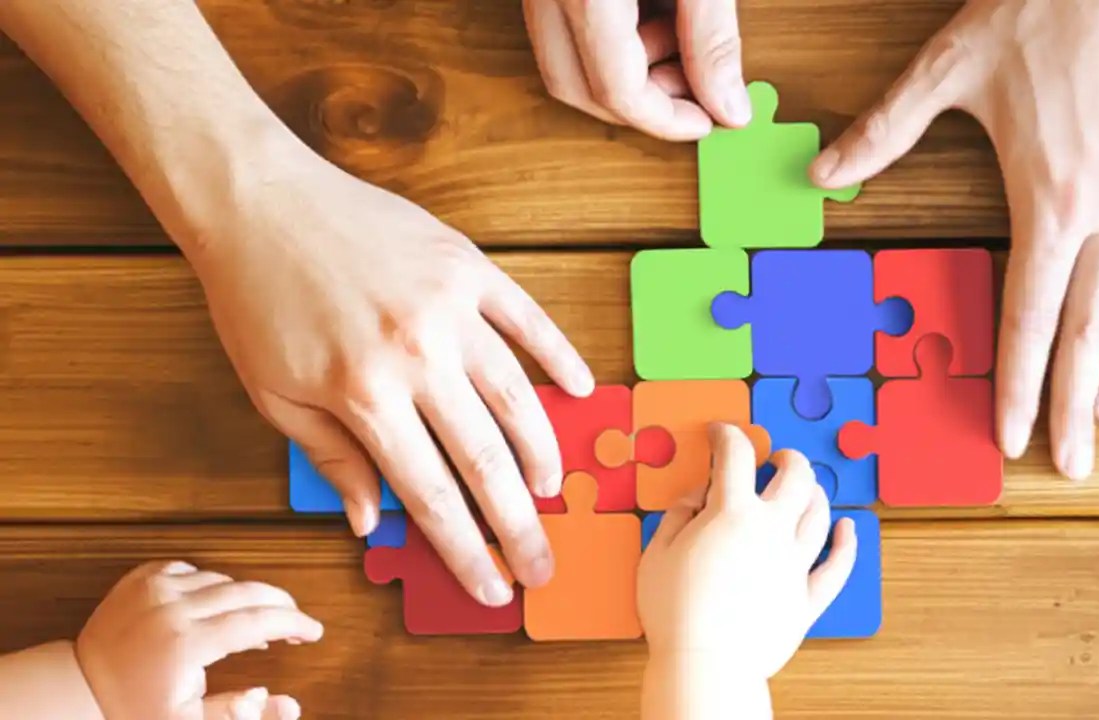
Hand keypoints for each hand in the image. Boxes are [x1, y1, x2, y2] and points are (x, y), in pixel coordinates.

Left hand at [75, 560, 323, 719]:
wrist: (78, 688)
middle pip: (249, 592)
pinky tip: (213, 603)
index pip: (259, 623)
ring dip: (246, 597)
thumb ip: (240, 713)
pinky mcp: (142, 578)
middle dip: (281, 605)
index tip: (314, 632)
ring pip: (223, 580)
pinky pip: (192, 569)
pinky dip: (211, 583)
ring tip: (254, 622)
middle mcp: (174, 607)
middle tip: (296, 622)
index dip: (293, 625)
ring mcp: (155, 587)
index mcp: (187, 643)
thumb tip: (290, 705)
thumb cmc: (134, 709)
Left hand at [186, 137, 594, 606]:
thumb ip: (332, 459)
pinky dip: (559, 356)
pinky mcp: (468, 266)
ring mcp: (451, 307)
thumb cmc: (256, 298)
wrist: (258, 200)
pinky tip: (580, 389)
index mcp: (364, 394)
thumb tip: (371, 520)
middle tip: (542, 564)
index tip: (491, 585)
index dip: (465, 549)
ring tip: (551, 488)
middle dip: (518, 523)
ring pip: (517, 395)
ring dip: (542, 450)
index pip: (430, 492)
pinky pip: (528, 319)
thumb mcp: (275, 394)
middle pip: (485, 458)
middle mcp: (417, 355)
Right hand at [522, 0, 751, 138]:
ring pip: (562, 58)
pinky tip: (653, 9)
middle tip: (695, 86)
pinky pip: (561, 22)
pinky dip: (608, 35)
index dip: (667, 119)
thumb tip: (728, 106)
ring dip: (622, 67)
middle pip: (574, 86)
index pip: (616, 90)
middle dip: (640, 102)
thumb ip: (712, 37)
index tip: (708, 121)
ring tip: (679, 32)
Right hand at [637, 423, 855, 679]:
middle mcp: (771, 531)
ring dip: (815, 492)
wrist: (706, 663)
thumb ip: (679, 515)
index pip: (735, 455)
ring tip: (806, 488)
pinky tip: (848, 529)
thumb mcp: (658, 551)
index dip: (727, 435)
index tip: (720, 433)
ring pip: (820, 513)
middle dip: (787, 457)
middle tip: (776, 457)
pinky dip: (847, 544)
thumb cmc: (676, 612)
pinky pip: (837, 566)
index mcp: (732, 514)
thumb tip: (697, 498)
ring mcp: (794, 563)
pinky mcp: (807, 597)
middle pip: (796, 476)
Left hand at [809, 0, 1098, 479]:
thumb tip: (825, 170)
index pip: (1028, 315)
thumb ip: (886, 129)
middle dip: (1072, 401)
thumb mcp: (947, 68)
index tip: (1012, 436)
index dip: (1017, 382)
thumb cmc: (1041, 8)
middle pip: (1087, 326)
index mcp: (1049, 200)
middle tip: (1075, 462)